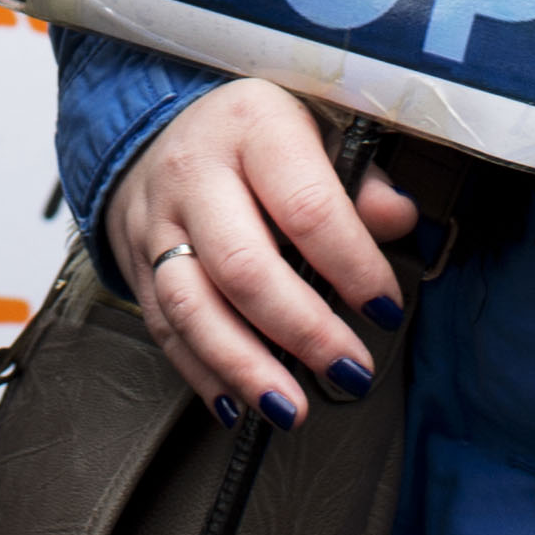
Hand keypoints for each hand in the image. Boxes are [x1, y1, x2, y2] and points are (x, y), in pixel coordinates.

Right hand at [102, 79, 419, 422]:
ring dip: (246, 368)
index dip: (352, 265)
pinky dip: (203, 374)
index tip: (385, 308)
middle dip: (302, 331)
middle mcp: (195, 172)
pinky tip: (239, 404)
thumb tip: (397, 218)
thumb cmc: (262, 139)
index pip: (307, 207)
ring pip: (191, 306)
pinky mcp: (137, 264)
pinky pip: (165, 329)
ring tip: (292, 409)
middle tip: (349, 370)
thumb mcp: (322, 129)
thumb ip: (361, 180)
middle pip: (243, 266)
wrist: (166, 132)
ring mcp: (157, 221)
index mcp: (253, 126)